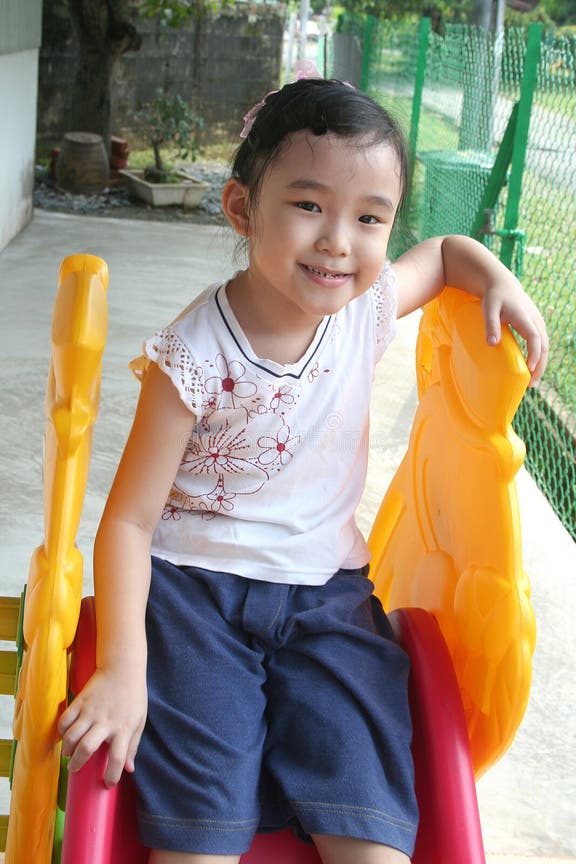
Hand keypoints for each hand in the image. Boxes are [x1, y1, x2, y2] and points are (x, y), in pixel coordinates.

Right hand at [58, 667, 147, 787]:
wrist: (122, 669)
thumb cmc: (133, 697)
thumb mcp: (139, 721)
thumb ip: (133, 746)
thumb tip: (129, 769)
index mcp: (123, 728)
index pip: (117, 758)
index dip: (112, 776)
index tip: (108, 784)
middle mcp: (106, 721)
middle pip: (86, 748)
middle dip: (77, 764)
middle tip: (75, 770)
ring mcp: (91, 711)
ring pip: (72, 735)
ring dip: (67, 749)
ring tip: (69, 754)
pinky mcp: (80, 701)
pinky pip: (64, 720)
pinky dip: (61, 731)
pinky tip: (65, 736)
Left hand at [482, 279, 548, 385]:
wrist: (503, 285)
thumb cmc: (494, 297)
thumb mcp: (489, 309)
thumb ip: (490, 325)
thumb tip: (492, 344)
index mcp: (524, 316)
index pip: (534, 337)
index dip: (534, 353)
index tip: (530, 368)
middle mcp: (535, 319)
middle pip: (544, 345)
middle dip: (540, 365)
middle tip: (531, 383)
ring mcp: (537, 322)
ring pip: (545, 345)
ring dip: (541, 362)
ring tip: (532, 380)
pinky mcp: (536, 324)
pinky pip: (542, 342)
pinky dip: (539, 356)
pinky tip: (532, 367)